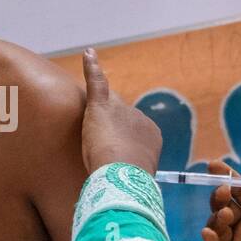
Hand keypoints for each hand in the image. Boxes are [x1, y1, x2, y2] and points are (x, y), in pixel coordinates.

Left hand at [79, 48, 161, 173]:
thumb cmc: (128, 183)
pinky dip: (92, 67)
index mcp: (151, 135)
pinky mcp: (101, 105)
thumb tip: (127, 187)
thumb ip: (129, 171)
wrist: (124, 176)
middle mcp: (140, 118)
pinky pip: (96, 82)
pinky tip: (88, 53)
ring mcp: (121, 110)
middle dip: (106, 136)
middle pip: (116, 121)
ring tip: (93, 141)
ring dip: (96, 123)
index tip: (114, 164)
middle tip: (102, 158)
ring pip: (103, 110)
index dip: (116, 148)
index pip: (128, 134)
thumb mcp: (133, 178)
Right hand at [199, 162, 240, 240]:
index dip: (227, 177)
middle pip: (224, 206)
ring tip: (226, 214)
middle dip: (219, 196)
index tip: (214, 165)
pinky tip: (208, 232)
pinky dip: (210, 240)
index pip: (240, 191)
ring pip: (217, 226)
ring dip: (217, 217)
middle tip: (223, 192)